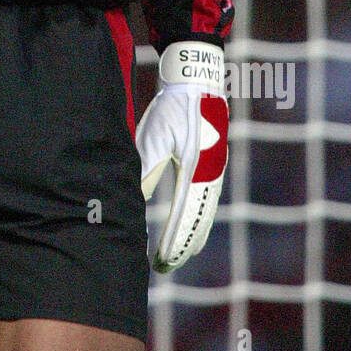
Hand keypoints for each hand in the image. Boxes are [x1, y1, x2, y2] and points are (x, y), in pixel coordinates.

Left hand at [135, 42, 227, 271]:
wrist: (198, 84)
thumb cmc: (173, 110)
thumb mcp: (154, 140)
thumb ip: (146, 172)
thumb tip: (135, 201)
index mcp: (196, 172)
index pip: (184, 218)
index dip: (173, 243)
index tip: (161, 262)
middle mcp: (210, 176)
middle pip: (198, 222)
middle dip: (182, 245)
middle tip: (166, 266)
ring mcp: (215, 171)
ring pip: (205, 213)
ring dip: (192, 234)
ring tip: (180, 254)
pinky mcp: (213, 164)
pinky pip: (207, 200)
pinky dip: (199, 217)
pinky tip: (192, 224)